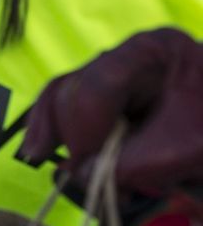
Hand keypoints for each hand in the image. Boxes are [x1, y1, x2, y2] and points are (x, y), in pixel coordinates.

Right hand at [23, 28, 202, 195]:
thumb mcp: (185, 149)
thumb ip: (131, 162)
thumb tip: (80, 175)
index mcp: (155, 50)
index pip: (102, 82)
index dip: (86, 126)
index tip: (87, 166)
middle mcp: (128, 54)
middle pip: (77, 88)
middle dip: (74, 136)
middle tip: (80, 174)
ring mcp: (117, 72)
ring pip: (66, 96)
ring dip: (61, 136)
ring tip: (49, 162)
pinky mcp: (111, 95)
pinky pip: (69, 106)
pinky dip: (59, 131)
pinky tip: (40, 148)